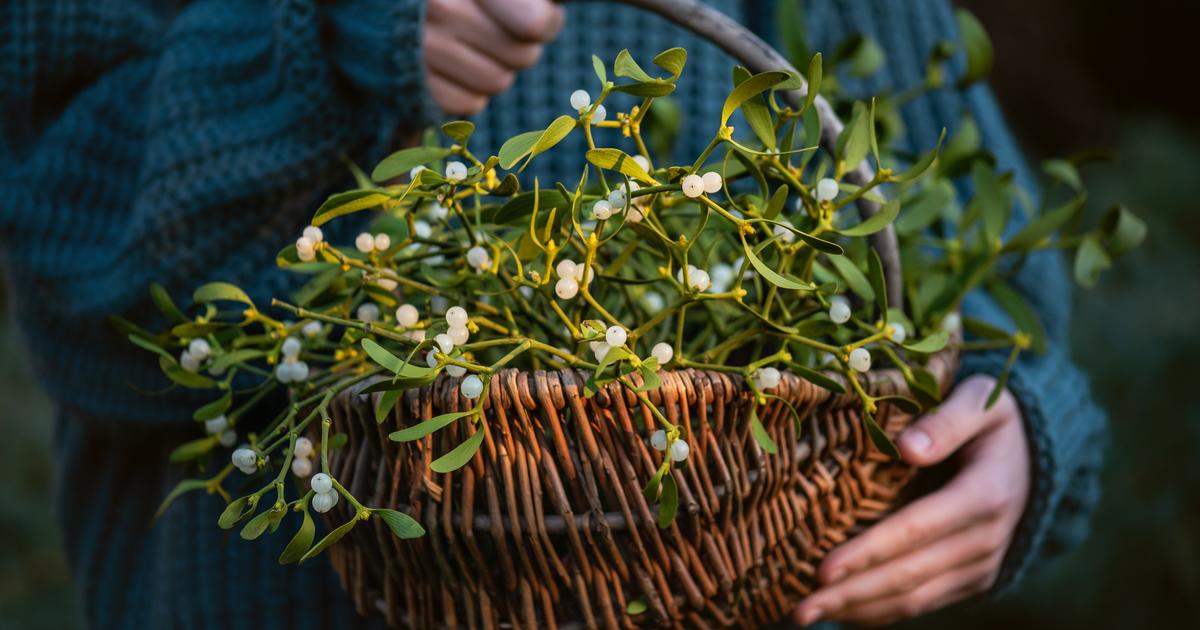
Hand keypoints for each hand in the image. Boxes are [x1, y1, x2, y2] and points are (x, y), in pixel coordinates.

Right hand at [424, 0, 564, 114]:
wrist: (392, 7)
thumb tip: (553, 20)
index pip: (535, 24)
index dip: (546, 23)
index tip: (539, 16)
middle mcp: (441, 8)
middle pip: (523, 56)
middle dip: (520, 46)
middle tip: (501, 29)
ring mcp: (423, 48)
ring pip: (498, 82)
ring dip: (497, 69)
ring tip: (476, 45)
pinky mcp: (413, 82)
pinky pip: (470, 103)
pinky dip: (470, 90)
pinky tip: (455, 65)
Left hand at [793, 375, 1030, 625]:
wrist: (1041, 455)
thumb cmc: (994, 421)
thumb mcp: (981, 402)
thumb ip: (947, 422)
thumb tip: (907, 447)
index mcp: (984, 495)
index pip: (915, 530)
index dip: (868, 552)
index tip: (823, 570)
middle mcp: (984, 540)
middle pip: (908, 575)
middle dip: (850, 594)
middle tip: (798, 607)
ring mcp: (981, 565)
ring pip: (914, 599)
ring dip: (859, 610)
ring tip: (807, 612)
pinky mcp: (972, 578)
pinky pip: (925, 602)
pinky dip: (881, 612)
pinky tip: (843, 611)